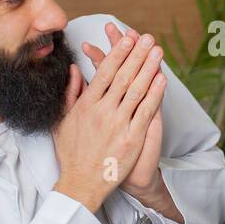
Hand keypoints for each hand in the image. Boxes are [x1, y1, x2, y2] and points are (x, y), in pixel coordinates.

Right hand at [51, 24, 165, 213]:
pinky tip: (162, 80)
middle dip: (137, 55)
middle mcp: (102, 112)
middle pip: (123, 77)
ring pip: (136, 90)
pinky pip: (146, 112)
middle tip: (148, 38)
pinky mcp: (131, 139)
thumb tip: (75, 70)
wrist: (82, 184)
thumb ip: (70, 94)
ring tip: (158, 52)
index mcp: (85, 106)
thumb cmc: (72, 154)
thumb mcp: (62, 121)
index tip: (127, 39)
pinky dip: (155, 94)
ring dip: (148, 68)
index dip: (118, 54)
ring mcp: (118, 125)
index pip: (104, 73)